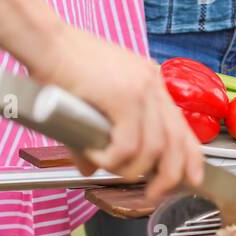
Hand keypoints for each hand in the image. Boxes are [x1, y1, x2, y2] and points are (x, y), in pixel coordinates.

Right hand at [34, 26, 204, 198]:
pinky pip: (128, 144)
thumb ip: (96, 133)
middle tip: (154, 193)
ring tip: (110, 169)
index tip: (190, 178)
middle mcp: (151, 84)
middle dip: (169, 176)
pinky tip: (96, 155)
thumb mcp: (90, 99)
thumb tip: (91, 166)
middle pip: (176, 142)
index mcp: (149, 82)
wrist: (45, 42)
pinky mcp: (123, 97)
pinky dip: (112, 159)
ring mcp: (140, 89)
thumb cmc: (61, 64)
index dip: (190, 158)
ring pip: (152, 148)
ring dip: (132, 170)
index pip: (182, 126)